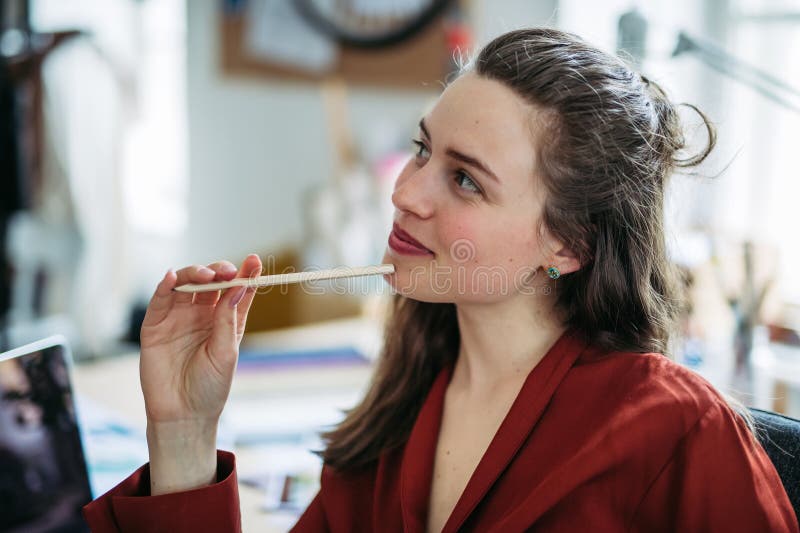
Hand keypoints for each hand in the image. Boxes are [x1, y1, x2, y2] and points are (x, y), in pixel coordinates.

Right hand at [139, 254, 261, 493]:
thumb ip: (228, 320)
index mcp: (224, 321)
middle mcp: (202, 315)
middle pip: (210, 282)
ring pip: (185, 285)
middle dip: (219, 271)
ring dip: (195, 273)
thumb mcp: (226, 353)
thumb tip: (238, 286)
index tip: (255, 261)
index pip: (236, 291)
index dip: (246, 275)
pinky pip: (159, 300)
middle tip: (228, 271)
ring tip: (207, 275)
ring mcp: (178, 318)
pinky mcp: (155, 326)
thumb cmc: (210, 388)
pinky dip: (165, 286)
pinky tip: (172, 277)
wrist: (183, 415)